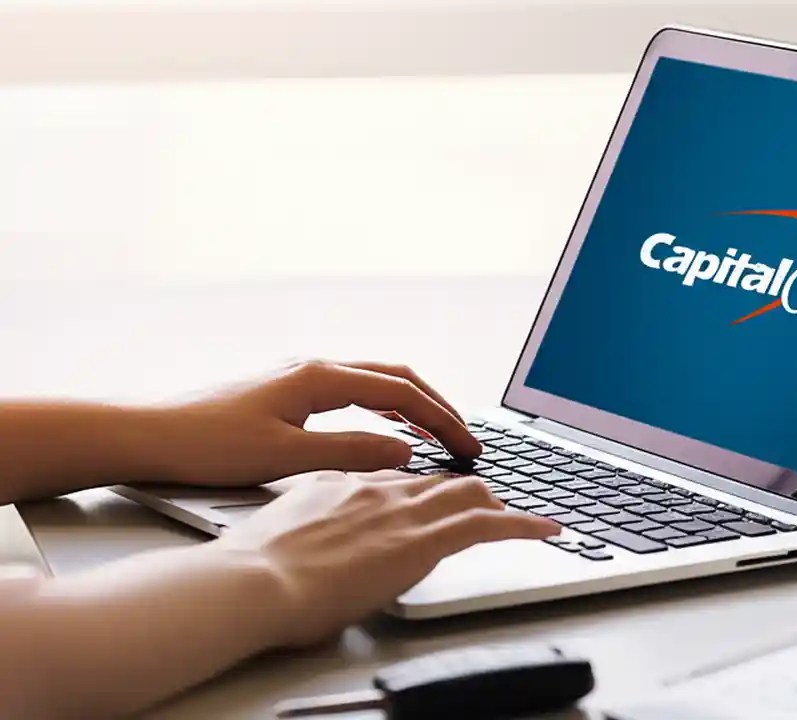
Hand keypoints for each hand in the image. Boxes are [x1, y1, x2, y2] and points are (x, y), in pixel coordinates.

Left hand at [148, 360, 481, 486]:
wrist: (146, 434)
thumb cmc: (206, 445)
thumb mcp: (285, 457)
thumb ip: (350, 453)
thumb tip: (405, 452)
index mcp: (320, 378)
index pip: (402, 394)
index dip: (442, 421)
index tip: (468, 447)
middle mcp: (314, 368)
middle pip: (396, 378)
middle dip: (437, 408)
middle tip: (466, 441)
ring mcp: (299, 378)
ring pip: (375, 383)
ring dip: (412, 407)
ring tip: (439, 436)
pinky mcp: (286, 394)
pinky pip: (353, 394)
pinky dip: (384, 410)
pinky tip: (385, 432)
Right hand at [215, 470, 558, 646]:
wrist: (251, 581)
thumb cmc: (253, 573)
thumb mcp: (280, 538)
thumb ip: (307, 536)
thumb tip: (314, 555)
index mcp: (338, 484)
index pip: (395, 478)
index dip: (420, 489)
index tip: (429, 500)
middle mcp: (376, 488)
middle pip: (438, 478)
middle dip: (467, 490)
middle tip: (486, 505)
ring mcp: (402, 511)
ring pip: (468, 492)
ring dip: (496, 504)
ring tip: (519, 517)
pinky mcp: (423, 540)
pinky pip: (489, 524)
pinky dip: (523, 525)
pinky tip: (545, 530)